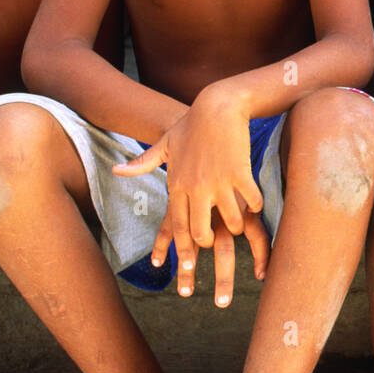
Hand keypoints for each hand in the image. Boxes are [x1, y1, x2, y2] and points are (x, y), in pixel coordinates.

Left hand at [112, 87, 269, 304]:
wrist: (217, 105)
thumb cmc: (190, 125)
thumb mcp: (163, 144)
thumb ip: (142, 163)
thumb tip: (116, 171)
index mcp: (177, 183)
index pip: (177, 225)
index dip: (183, 248)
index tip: (188, 267)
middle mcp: (196, 187)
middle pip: (199, 230)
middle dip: (207, 244)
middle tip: (215, 245)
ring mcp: (219, 181)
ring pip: (229, 220)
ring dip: (235, 226)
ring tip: (239, 226)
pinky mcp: (240, 172)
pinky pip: (251, 200)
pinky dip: (255, 206)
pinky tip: (257, 205)